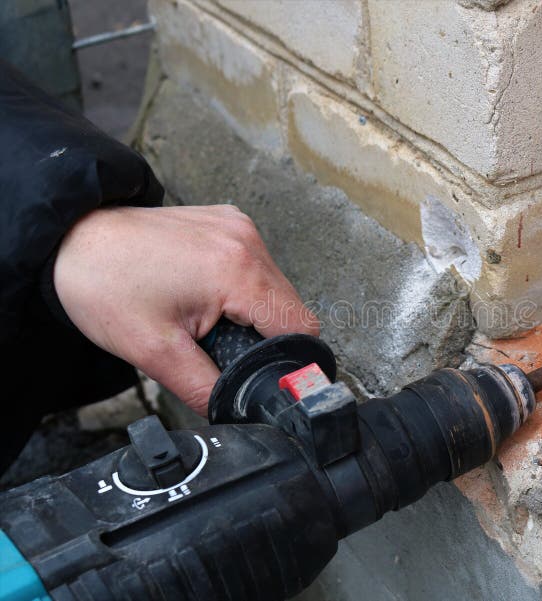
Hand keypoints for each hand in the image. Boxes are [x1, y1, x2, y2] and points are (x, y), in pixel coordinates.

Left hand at [53, 204, 317, 414]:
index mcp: (237, 271)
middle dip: (264, 336)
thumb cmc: (104, 286)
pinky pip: (256, 266)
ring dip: (253, 311)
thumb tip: (240, 413)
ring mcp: (239, 227)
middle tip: (217, 345)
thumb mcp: (155, 354)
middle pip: (289, 308)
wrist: (71, 242)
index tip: (264, 373)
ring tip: (206, 317)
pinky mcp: (229, 222)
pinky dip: (240, 287)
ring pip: (275, 287)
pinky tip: (205, 292)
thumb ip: (208, 390)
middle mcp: (246, 241)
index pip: (299, 327)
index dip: (288, 359)